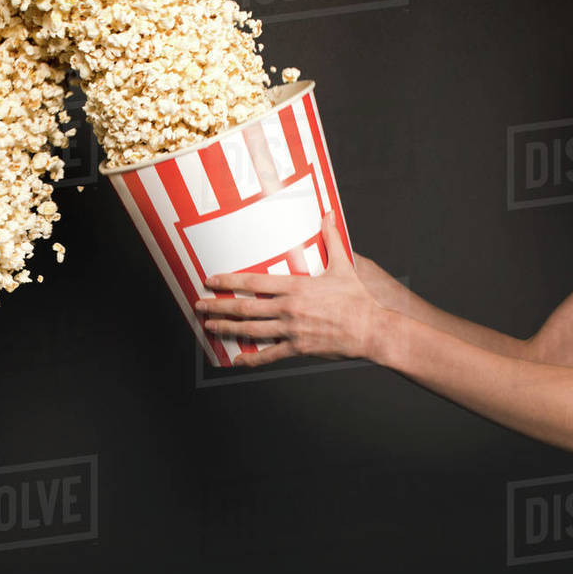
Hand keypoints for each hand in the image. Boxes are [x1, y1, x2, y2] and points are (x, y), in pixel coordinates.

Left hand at [196, 212, 382, 366]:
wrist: (373, 330)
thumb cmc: (358, 299)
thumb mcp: (344, 266)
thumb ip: (332, 239)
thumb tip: (328, 214)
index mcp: (296, 287)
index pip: (253, 282)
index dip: (228, 281)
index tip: (210, 280)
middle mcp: (289, 308)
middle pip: (245, 307)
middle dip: (218, 307)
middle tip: (199, 305)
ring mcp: (292, 330)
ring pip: (251, 331)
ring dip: (227, 329)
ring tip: (209, 327)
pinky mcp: (299, 347)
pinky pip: (270, 355)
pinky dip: (252, 358)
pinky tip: (238, 360)